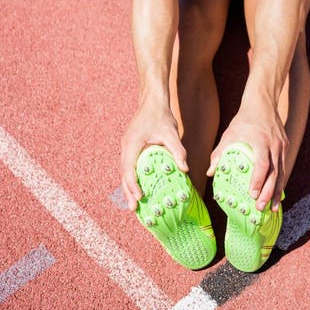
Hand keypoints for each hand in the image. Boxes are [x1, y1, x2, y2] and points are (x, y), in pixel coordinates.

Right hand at [120, 96, 187, 210]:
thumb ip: (177, 151)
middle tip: (133, 209)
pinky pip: (129, 166)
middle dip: (128, 191)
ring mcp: (127, 147)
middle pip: (123, 174)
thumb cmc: (161, 115)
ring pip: (124, 171)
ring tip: (134, 204)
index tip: (139, 198)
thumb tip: (185, 169)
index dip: (133, 185)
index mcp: (132, 144)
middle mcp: (126, 147)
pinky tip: (139, 187)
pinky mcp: (131, 146)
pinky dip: (132, 178)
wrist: (153, 100)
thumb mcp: (171, 133)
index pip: (129, 169)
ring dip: (128, 186)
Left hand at [207, 91, 288, 211]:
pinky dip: (280, 181)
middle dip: (268, 192)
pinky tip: (276, 194)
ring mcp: (282, 146)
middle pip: (274, 173)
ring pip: (282, 172)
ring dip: (276, 191)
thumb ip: (219, 153)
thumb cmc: (244, 119)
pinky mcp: (285, 146)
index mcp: (261, 141)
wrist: (263, 102)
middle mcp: (274, 145)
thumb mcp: (229, 134)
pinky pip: (283, 167)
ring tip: (271, 208)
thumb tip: (210, 172)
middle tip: (260, 208)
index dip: (258, 180)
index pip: (262, 164)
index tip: (252, 194)